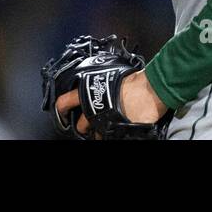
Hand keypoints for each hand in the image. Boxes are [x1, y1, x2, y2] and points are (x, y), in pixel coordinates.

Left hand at [54, 69, 169, 136]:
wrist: (150, 89)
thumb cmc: (134, 79)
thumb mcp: (112, 74)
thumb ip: (102, 83)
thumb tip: (101, 85)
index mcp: (87, 91)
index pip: (65, 102)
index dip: (61, 110)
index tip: (63, 114)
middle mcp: (92, 108)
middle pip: (81, 124)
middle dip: (84, 126)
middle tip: (89, 125)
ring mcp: (103, 121)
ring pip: (96, 134)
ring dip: (100, 133)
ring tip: (106, 130)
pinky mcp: (116, 130)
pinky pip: (112, 137)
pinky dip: (114, 134)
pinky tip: (118, 131)